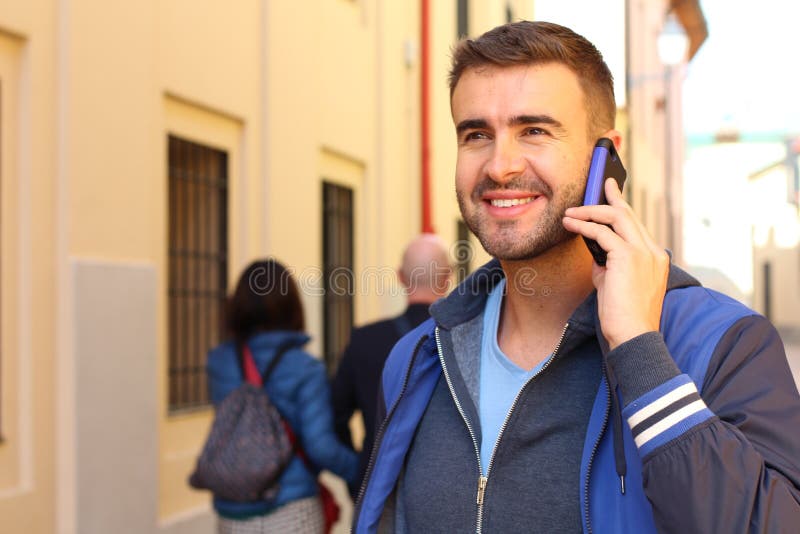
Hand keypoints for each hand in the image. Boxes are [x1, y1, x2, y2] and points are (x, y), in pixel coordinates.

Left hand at [562, 178, 668, 348]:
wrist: (633, 335)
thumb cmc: (622, 316)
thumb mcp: (614, 283)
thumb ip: (607, 263)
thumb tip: (592, 249)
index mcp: (654, 258)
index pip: (636, 224)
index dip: (622, 206)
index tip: (612, 190)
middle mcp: (653, 252)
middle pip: (628, 215)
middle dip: (610, 197)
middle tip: (597, 184)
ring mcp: (644, 253)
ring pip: (617, 217)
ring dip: (590, 211)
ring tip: (570, 213)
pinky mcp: (629, 257)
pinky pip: (603, 233)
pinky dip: (584, 225)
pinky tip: (570, 224)